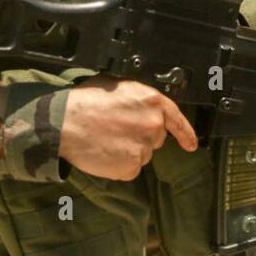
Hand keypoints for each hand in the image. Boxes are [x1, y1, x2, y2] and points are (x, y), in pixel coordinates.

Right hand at [58, 75, 197, 180]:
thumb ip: (139, 98)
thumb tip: (146, 107)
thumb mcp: (117, 87)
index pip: (177, 120)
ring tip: (106, 140)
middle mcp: (153, 124)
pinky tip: (105, 153)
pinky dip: (119, 165)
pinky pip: (130, 169)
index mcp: (152, 101)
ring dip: (128, 151)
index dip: (186, 134)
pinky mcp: (131, 167)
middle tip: (116, 130)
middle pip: (156, 138)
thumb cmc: (85, 102)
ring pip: (142, 154)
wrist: (64, 124)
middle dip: (140, 136)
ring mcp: (144, 147)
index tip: (191, 144)